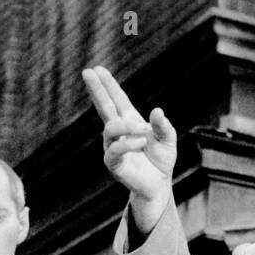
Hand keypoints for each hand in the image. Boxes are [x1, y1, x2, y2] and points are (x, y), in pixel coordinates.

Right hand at [82, 66, 176, 230]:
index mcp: (130, 121)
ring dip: (122, 126)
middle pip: (104, 107)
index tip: (97, 69)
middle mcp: (118, 132)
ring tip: (139, 131)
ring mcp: (113, 146)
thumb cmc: (161, 160)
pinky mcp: (114, 164)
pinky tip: (139, 144)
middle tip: (87, 73)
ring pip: (109, 129)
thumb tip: (157, 111)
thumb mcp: (168, 139)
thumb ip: (163, 126)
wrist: (159, 185)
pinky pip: (114, 151)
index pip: (116, 99)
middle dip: (96, 90)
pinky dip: (127, 145)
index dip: (108, 85)